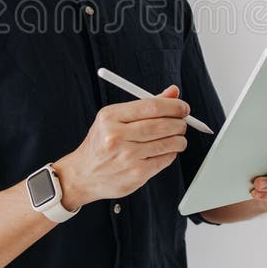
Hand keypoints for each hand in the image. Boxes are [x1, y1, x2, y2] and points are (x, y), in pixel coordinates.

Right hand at [54, 85, 189, 207]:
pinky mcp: (136, 174)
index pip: (151, 106)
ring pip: (169, 143)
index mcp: (110, 117)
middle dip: (180, 122)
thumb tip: (173, 92)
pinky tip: (165, 151)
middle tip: (183, 122)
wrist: (84, 174)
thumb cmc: (101, 143)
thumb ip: (145, 105)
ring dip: (179, 139)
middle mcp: (117, 136)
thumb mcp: (114, 118)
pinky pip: (166, 159)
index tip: (183, 107)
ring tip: (177, 138)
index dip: (173, 105)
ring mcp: (127, 157)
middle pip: (163, 124)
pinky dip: (171, 153)